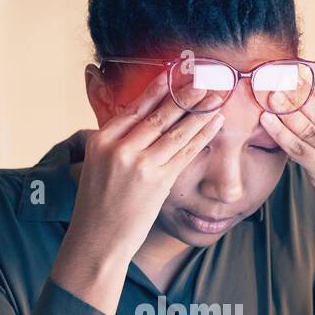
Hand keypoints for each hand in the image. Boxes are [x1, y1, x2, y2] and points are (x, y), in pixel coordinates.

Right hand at [51, 76, 225, 314]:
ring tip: (217, 96)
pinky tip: (215, 123)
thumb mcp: (98, 166)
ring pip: (176, 131)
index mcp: (101, 140)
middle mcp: (120, 148)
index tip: (174, 73)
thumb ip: (117, 142)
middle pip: (159, 114)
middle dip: (185, 94)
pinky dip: (203, 135)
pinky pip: (186, 152)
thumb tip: (144, 119)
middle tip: (205, 77)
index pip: (134, 107)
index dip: (158, 89)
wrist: (97, 241)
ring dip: (200, 111)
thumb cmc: (98, 205)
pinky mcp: (158, 182)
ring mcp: (140, 165)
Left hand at [260, 90, 314, 303]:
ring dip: (284, 113)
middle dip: (294, 98)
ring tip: (265, 97)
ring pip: (310, 130)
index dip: (309, 93)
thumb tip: (306, 104)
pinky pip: (301, 150)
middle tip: (272, 81)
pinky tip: (266, 122)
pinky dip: (282, 135)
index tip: (289, 78)